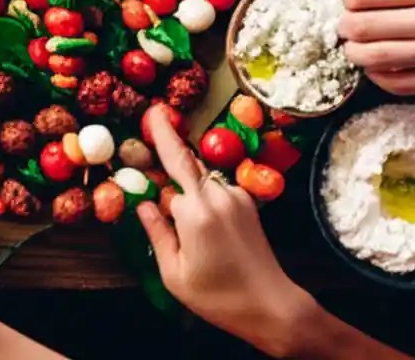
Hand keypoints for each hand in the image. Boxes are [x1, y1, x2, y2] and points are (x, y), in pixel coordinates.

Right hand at [137, 107, 314, 357]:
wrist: (271, 305)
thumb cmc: (218, 297)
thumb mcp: (174, 273)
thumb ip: (157, 233)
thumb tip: (143, 204)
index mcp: (195, 213)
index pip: (172, 164)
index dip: (161, 136)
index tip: (154, 109)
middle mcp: (218, 196)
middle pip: (187, 163)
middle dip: (171, 148)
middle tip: (155, 141)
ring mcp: (236, 198)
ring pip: (201, 178)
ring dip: (186, 188)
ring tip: (187, 227)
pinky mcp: (247, 203)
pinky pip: (215, 190)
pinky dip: (202, 199)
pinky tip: (204, 230)